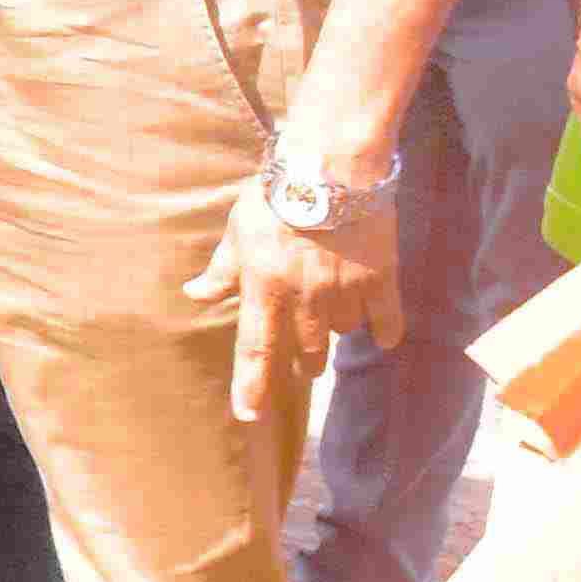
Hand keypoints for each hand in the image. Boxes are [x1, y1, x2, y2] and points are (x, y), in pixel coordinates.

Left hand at [188, 180, 395, 425]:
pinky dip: (384, 331)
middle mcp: (304, 299)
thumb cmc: (275, 194)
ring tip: (333, 323)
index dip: (252, 386)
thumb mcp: (237, 231)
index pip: (255, 350)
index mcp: (264, 289)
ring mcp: (345, 292)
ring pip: (342, 334)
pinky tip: (383, 337)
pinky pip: (386, 320)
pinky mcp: (381, 279)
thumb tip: (194, 294)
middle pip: (304, 353)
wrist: (331, 165)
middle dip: (302, 365)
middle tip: (304, 367)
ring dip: (335, 334)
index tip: (248, 416)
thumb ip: (221, 270)